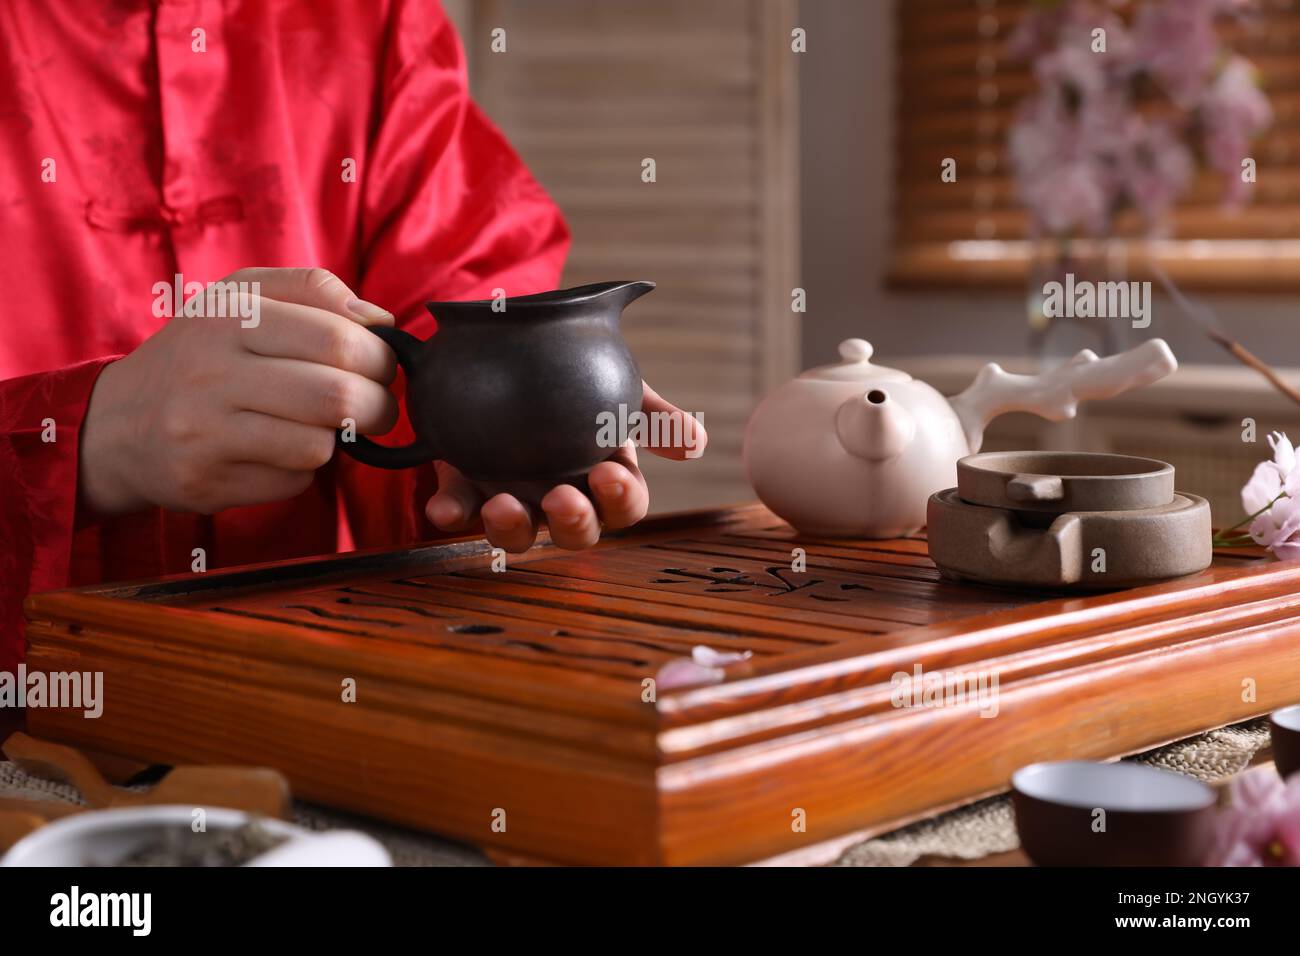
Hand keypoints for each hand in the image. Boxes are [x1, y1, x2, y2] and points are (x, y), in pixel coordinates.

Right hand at [79, 268, 397, 515]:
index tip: (381, 367)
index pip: (338, 337)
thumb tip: (382, 321)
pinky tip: (278, 452)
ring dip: (338, 441)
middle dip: (378, 406)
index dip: (380, 358)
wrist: (118, 424)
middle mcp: (211, 372)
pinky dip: (302, 470)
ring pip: (319, 445)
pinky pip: (292, 482)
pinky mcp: (205, 481)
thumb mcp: (243, 297)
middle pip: (338, 396)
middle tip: (376, 407)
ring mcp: (204, 432)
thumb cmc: (201, 354)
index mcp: (230, 316)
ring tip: (323, 427)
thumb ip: (314, 290)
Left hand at [425, 382, 706, 551]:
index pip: (623, 505)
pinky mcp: (464, 487)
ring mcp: (512, 496)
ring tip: (504, 504)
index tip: (610, 473)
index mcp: (602, 478)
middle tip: (564, 497)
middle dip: (573, 522)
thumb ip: (653, 413)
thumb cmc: (573, 373)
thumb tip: (696, 443)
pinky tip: (442, 508)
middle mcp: (559, 497)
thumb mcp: (616, 384)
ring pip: (517, 534)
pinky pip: (456, 511)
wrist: (511, 344)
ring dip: (512, 528)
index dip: (620, 500)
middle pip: (575, 532)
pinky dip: (450, 513)